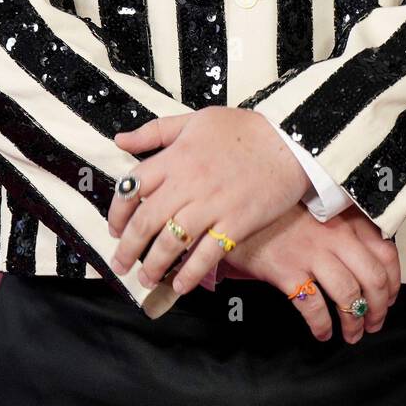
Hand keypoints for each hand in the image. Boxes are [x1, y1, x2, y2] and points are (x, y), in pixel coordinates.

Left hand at [108, 107, 311, 291]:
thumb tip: (121, 140)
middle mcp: (188, 182)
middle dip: (127, 248)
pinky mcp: (236, 223)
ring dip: (153, 265)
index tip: (114, 229)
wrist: (290, 139)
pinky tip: (181, 285)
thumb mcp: (196, 119)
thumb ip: (156, 131)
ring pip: (171, 242)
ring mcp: (212, 204)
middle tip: (121, 265)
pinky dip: (190, 274)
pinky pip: (207, 254)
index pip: (132, 187)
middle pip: (146, 221)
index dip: (117, 213)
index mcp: (175, 157)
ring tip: (146, 278)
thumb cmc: (244, 129)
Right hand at [210, 203, 400, 342]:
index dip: (393, 282)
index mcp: (345, 221)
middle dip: (379, 309)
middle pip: (374, 279)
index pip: (386, 253)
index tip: (389, 298)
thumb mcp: (318, 210)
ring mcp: (311, 254)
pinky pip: (314, 308)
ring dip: (355, 322)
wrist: (239, 208)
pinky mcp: (288, 271)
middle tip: (374, 323)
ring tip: (352, 335)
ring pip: (349, 296)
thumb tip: (367, 260)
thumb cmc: (280, 213)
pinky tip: (322, 333)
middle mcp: (334, 236)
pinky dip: (323, 326)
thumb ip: (344, 228)